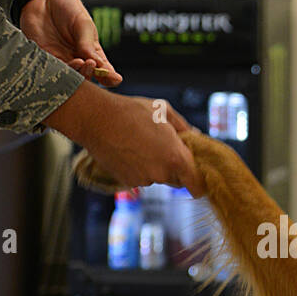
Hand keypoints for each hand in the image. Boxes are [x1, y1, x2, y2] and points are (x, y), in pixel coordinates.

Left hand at [19, 0, 121, 85]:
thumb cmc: (67, 8)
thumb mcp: (82, 24)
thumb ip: (88, 44)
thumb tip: (98, 64)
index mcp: (92, 51)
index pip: (104, 70)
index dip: (110, 77)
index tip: (115, 78)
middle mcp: (78, 58)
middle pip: (88, 76)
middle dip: (91, 73)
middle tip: (91, 64)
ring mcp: (62, 60)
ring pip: (72, 76)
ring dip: (77, 72)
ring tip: (80, 61)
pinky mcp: (46, 59)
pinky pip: (54, 70)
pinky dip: (61, 70)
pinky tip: (66, 61)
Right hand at [50, 84, 204, 196]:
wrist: (97, 120)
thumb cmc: (132, 112)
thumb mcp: (164, 111)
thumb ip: (184, 128)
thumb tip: (195, 138)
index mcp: (175, 157)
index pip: (196, 184)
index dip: (199, 183)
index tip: (198, 180)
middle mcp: (161, 174)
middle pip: (178, 180)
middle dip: (176, 168)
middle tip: (165, 148)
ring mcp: (143, 180)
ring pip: (158, 178)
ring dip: (155, 166)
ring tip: (142, 144)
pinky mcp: (128, 182)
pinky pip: (141, 178)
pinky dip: (140, 168)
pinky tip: (131, 150)